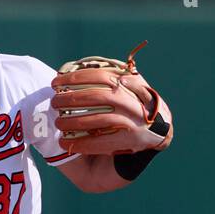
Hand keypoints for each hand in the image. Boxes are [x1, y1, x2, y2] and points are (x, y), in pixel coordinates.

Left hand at [51, 55, 171, 155]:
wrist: (160, 126)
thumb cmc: (136, 101)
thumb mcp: (129, 83)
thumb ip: (109, 76)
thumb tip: (75, 70)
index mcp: (127, 83)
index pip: (97, 76)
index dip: (73, 78)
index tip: (55, 82)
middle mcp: (129, 101)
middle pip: (94, 97)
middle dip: (69, 99)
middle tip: (54, 103)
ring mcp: (130, 120)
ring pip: (97, 120)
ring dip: (73, 122)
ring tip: (58, 123)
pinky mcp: (129, 139)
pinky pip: (101, 142)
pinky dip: (82, 144)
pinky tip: (66, 143)